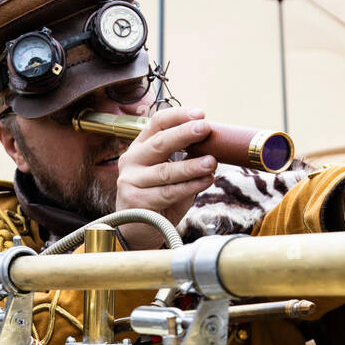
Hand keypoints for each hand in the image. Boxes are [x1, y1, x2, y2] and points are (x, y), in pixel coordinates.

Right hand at [115, 106, 217, 247]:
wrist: (137, 230)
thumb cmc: (157, 198)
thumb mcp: (169, 173)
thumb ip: (184, 158)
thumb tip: (214, 145)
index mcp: (139, 147)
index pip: (156, 123)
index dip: (178, 116)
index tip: (200, 114)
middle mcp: (131, 161)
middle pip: (159, 143)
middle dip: (184, 134)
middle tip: (205, 128)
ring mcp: (130, 181)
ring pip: (165, 171)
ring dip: (191, 165)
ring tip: (212, 161)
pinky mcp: (136, 202)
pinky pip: (168, 193)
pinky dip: (190, 186)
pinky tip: (206, 180)